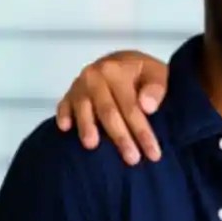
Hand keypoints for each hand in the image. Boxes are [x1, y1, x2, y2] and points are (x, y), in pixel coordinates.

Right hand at [54, 51, 169, 164]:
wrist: (123, 61)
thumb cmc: (143, 72)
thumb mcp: (157, 72)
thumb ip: (156, 88)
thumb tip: (147, 107)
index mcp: (118, 71)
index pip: (131, 107)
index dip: (142, 132)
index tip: (153, 154)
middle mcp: (95, 77)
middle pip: (108, 111)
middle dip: (120, 137)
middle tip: (132, 159)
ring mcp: (80, 85)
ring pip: (84, 110)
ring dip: (87, 128)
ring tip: (92, 146)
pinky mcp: (69, 93)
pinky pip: (63, 105)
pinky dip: (63, 115)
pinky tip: (65, 128)